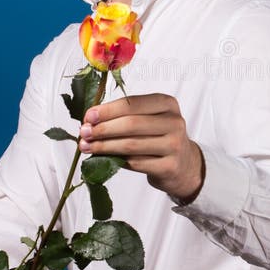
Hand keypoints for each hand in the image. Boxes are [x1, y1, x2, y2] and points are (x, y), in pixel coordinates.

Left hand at [79, 93, 204, 202]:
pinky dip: (117, 161)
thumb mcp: (149, 120)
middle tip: (84, 133)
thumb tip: (90, 121)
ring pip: (131, 145)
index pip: (132, 103)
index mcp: (167, 104)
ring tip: (87, 147)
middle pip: (131, 124)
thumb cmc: (159, 138)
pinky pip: (136, 163)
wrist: (184, 165)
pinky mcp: (170, 166)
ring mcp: (174, 145)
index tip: (88, 116)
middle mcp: (174, 122)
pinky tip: (104, 159)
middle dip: (103, 129)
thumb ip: (125, 116)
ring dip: (104, 146)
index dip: (107, 110)